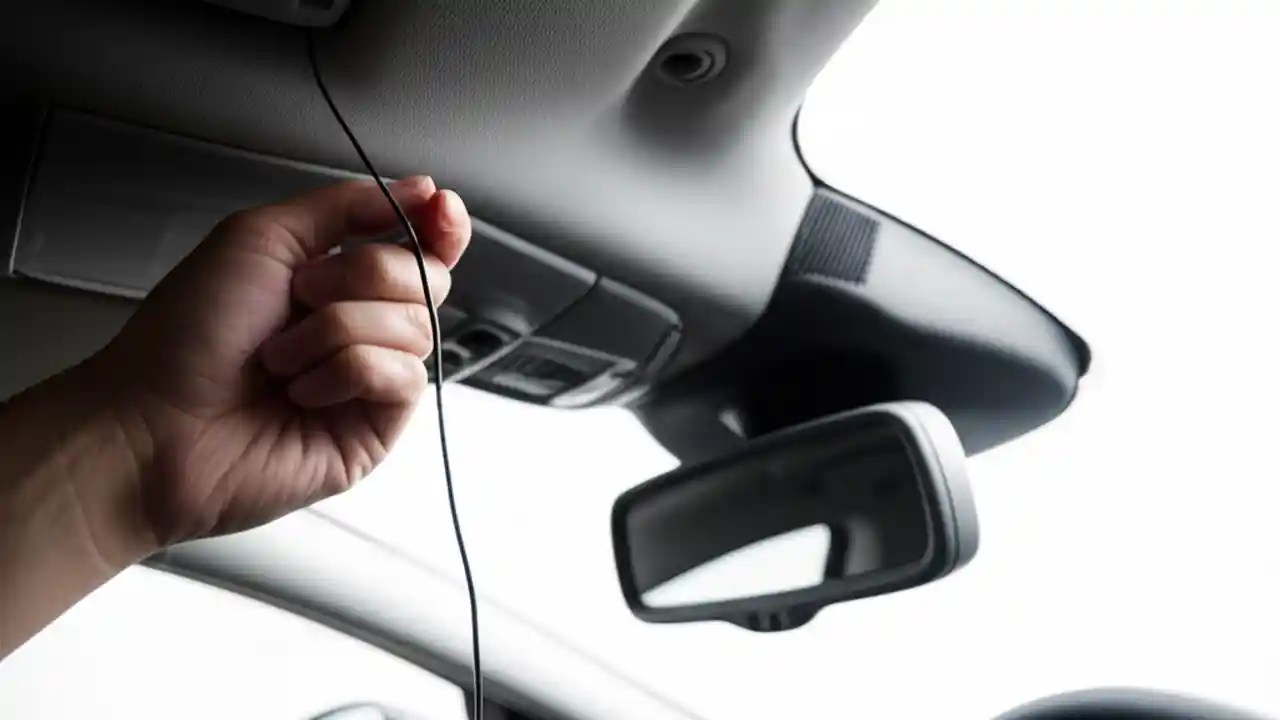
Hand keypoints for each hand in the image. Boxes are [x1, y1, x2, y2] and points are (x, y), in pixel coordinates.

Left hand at [83, 176, 470, 550]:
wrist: (155, 423)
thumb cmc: (186, 337)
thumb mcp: (261, 237)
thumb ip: (345, 206)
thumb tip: (421, 190)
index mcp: (337, 277)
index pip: (420, 246)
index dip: (441, 225)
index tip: (436, 207)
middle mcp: (361, 325)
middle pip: (427, 278)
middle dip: (363, 275)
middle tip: (301, 294)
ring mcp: (372, 378)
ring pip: (415, 326)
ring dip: (336, 330)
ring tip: (281, 358)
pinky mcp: (377, 427)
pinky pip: (404, 376)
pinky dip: (346, 371)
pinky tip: (302, 391)